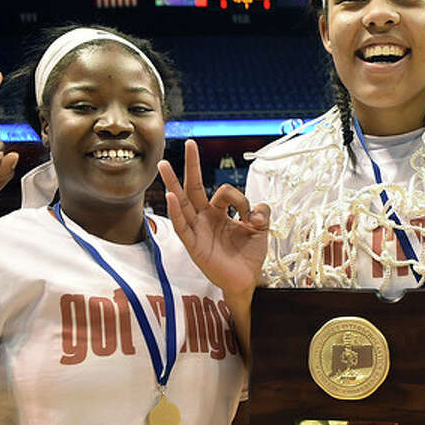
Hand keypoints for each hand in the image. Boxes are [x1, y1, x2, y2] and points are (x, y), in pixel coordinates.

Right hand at [158, 140, 269, 298]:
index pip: (223, 193)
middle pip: (193, 187)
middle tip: (189, 143)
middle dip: (191, 165)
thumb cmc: (249, 255)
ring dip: (172, 183)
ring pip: (182, 203)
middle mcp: (205, 218)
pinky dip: (176, 212)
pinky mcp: (193, 246)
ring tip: (163, 164)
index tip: (252, 217)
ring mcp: (197, 230)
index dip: (240, 199)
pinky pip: (182, 226)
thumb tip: (256, 209)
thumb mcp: (261, 229)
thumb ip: (262, 211)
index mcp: (218, 212)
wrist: (247, 281)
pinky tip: (171, 196)